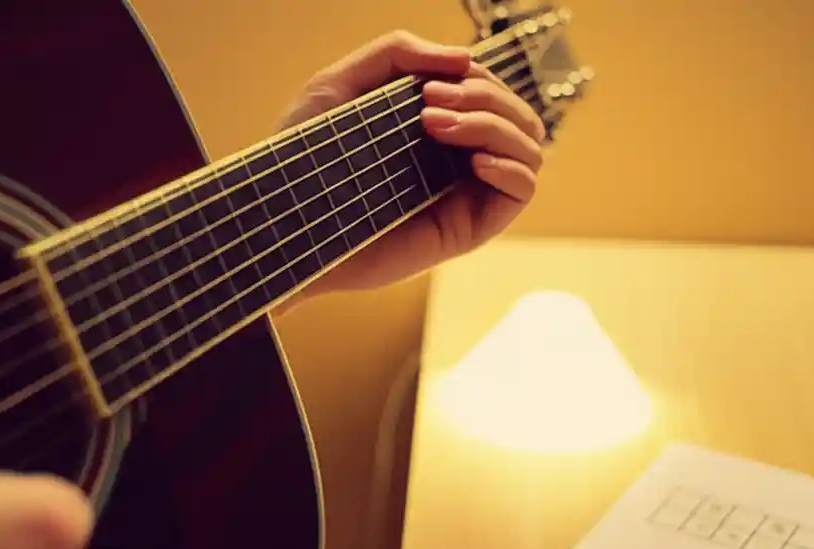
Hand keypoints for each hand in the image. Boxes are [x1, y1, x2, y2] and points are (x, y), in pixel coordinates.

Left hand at [276, 31, 544, 305]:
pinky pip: (522, 190)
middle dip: (485, 96)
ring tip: (439, 127)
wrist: (285, 222)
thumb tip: (464, 58)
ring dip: (496, 124)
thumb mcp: (340, 85)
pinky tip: (474, 161)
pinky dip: (512, 166)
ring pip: (528, 145)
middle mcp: (458, 158)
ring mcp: (465, 194)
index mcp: (436, 126)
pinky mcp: (466, 229)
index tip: (428, 87)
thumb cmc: (302, 158)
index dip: (475, 77)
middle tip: (431, 103)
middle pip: (517, 114)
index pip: (490, 90)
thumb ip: (395, 54)